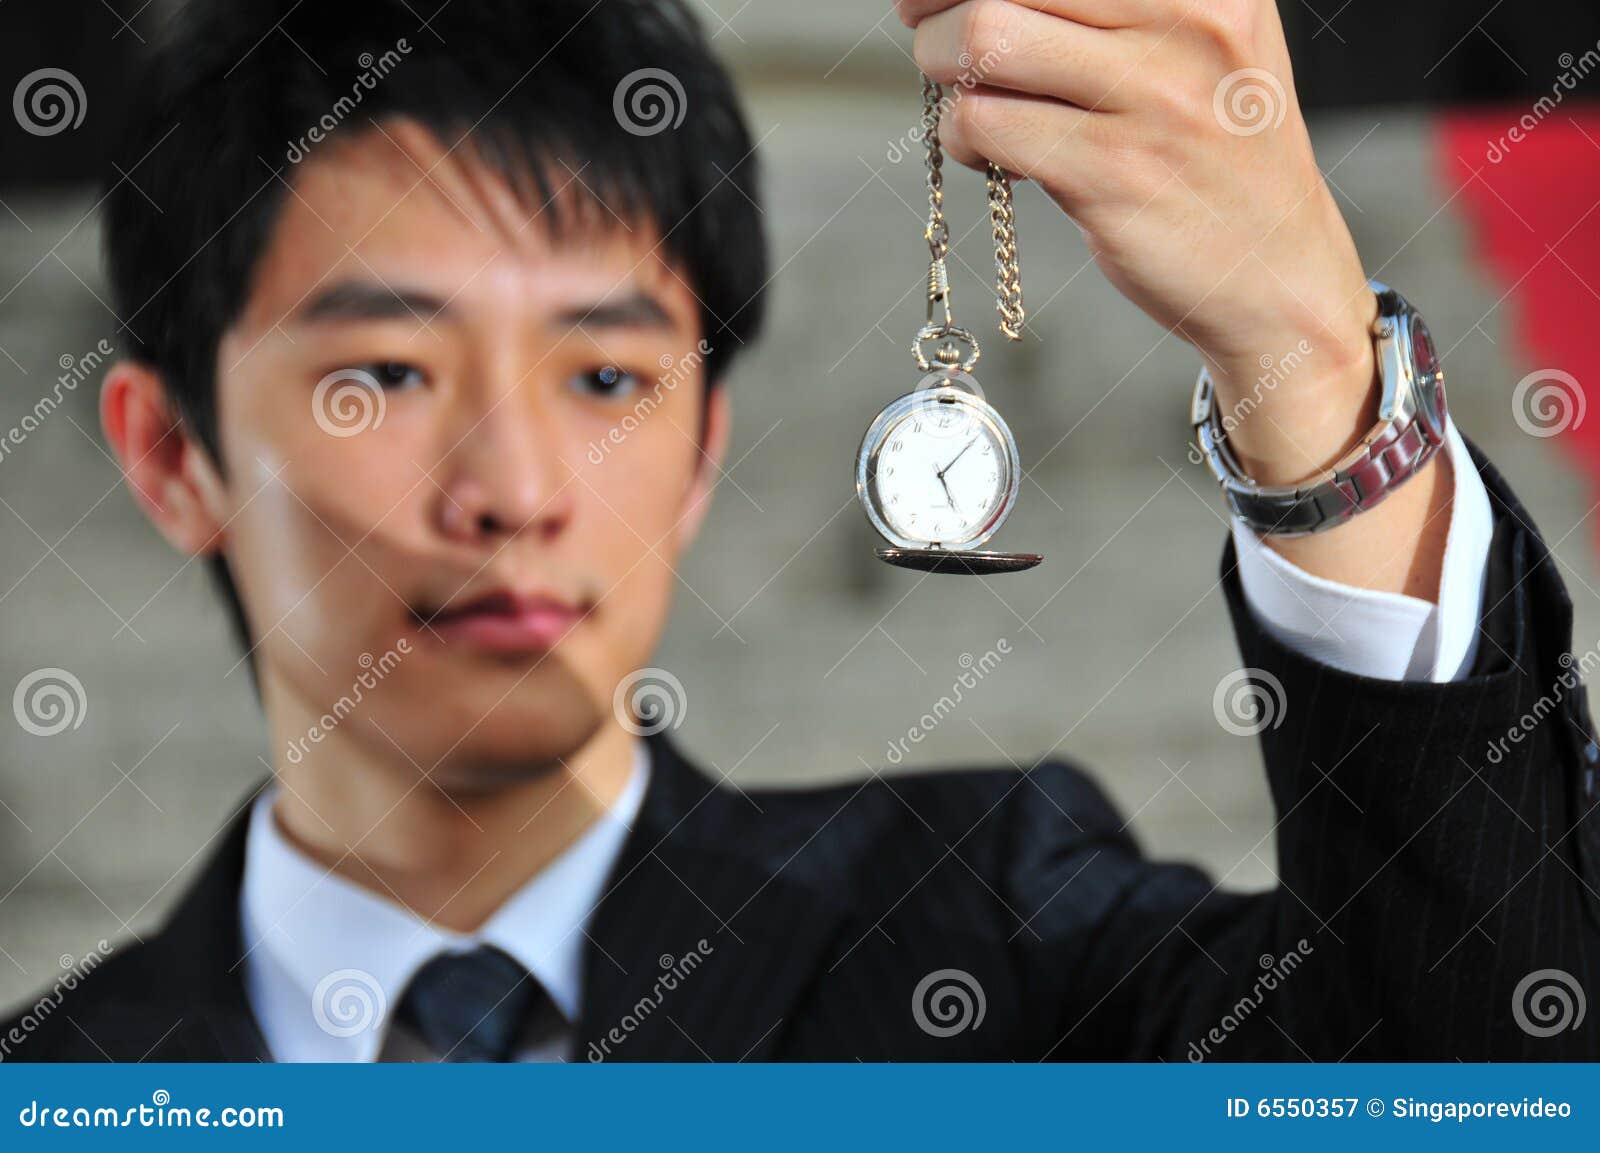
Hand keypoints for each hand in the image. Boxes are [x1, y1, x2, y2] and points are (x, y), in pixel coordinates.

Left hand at [896, 0, 1449, 599]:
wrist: (1277, 275)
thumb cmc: (1221, 160)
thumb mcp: (1204, 50)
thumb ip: (1120, 12)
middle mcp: (1185, 22)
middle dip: (941, 2)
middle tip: (927, 29)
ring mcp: (1148, 98)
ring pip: (985, 38)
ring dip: (940, 61)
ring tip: (956, 91)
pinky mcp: (1109, 173)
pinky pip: (987, 123)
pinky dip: (962, 132)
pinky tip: (983, 148)